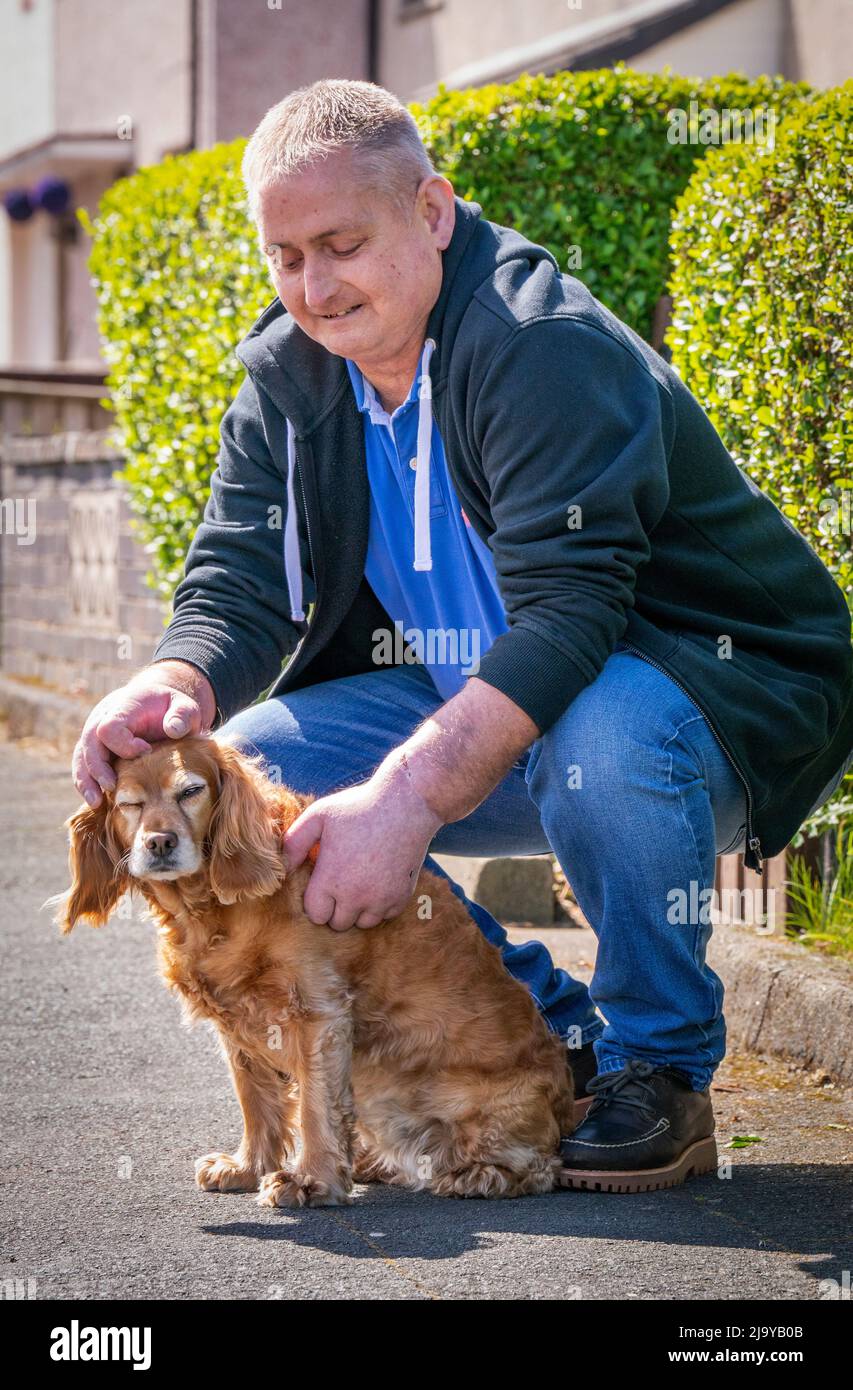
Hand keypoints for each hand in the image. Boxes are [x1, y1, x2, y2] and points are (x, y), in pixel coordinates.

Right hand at [72, 670, 212, 806]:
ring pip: (81, 758)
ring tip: (96, 803)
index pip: (109, 727)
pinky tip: (96, 803)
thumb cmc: (171, 707)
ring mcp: (95, 734)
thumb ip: (182, 715)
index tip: (146, 751)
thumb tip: (173, 730)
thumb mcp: (185, 706)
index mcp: (123, 707)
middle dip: (98, 768)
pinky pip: (83, 767)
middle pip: (89, 744)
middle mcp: (102, 719)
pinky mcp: (94, 749)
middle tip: (112, 787)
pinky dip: (87, 784)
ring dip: (86, 781)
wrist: (156, 704)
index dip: (124, 743)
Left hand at [281, 765, 443, 931]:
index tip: (322, 884)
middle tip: (341, 883)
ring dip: (359, 910)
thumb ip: (294, 843)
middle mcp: (355, 897)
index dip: (316, 901)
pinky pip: (386, 915)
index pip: (316, 914)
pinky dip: (381, 905)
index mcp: (331, 880)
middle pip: (338, 923)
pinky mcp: (401, 897)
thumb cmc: (359, 808)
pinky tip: (379, 881)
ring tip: (360, 884)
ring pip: (363, 923)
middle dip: (336, 908)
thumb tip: (284, 868)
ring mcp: (381, 900)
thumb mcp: (319, 816)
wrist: (406, 805)